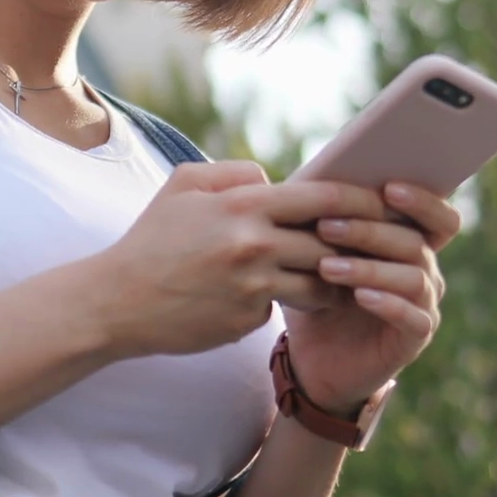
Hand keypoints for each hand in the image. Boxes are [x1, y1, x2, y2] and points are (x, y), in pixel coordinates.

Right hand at [90, 162, 391, 357]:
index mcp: (243, 207)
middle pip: (332, 245)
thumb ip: (236, 174)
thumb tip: (277, 180)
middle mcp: (254, 246)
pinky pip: (282, 308)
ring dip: (332, 282)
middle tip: (374, 245)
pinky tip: (265, 298)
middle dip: (357, 247)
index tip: (380, 202)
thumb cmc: (152, 238)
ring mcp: (253, 288)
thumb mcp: (184, 185)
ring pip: (319, 285)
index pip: (323, 198)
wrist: (116, 302)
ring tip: (335, 277)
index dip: (360, 200)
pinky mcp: (247, 321)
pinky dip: (282, 303)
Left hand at [282, 182, 459, 413]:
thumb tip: (308, 181)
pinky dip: (388, 303)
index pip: (438, 217)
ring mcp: (425, 306)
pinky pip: (413, 317)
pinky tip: (359, 297)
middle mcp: (425, 272)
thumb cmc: (316, 295)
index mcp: (410, 244)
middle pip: (415, 242)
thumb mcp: (316, 254)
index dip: (423, 201)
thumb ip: (323, 220)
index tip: (388, 188)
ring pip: (413, 277)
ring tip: (327, 267)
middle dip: (370, 230)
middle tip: (326, 225)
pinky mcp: (415, 338)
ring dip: (369, 267)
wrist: (312, 358)